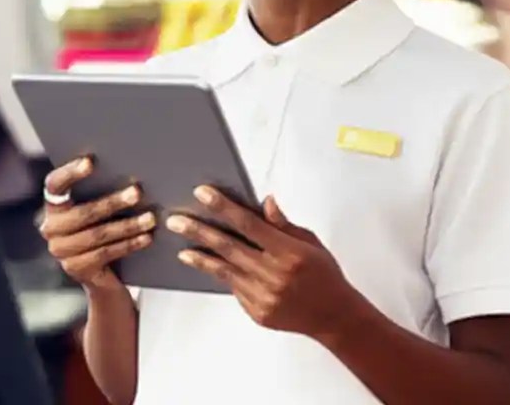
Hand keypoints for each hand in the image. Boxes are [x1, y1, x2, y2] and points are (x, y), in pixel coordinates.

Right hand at [39, 158, 155, 292]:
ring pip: (98, 235)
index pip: (55, 185)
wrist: (101, 272)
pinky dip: (128, 244)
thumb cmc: (102, 226)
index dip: (70, 172)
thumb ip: (101, 189)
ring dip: (127, 226)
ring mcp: (61, 251)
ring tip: (150, 218)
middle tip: (137, 192)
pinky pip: (105, 253)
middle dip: (112, 202)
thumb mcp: (98, 208)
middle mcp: (50, 228)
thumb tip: (130, 167)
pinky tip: (146, 238)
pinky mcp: (76, 269)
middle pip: (83, 213)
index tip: (90, 161)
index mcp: (54, 205)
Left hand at [168, 187, 359, 339]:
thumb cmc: (324, 275)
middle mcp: (273, 274)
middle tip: (176, 220)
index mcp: (289, 252)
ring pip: (224, 271)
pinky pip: (233, 288)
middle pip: (229, 247)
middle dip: (199, 230)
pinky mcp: (256, 312)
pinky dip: (221, 275)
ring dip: (201, 257)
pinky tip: (208, 265)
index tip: (203, 193)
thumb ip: (283, 225)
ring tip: (182, 248)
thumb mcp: (310, 243)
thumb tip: (264, 202)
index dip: (224, 207)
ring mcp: (263, 296)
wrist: (333, 316)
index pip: (249, 224)